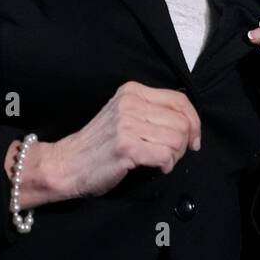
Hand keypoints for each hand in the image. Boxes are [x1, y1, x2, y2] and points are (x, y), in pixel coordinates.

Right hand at [8, 82, 201, 207]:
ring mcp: (128, 124)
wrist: (66, 164)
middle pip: (182, 121)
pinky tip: (157, 168)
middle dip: (185, 142)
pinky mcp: (127, 147)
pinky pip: (166, 155)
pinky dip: (167, 165)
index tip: (193, 138)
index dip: (193, 120)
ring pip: (177, 138)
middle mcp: (131, 103)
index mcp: (132, 91)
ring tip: (162, 160)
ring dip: (175, 155)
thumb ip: (151, 111)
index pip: (179, 99)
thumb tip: (188, 122)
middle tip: (174, 154)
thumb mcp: (124, 115)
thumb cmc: (98, 145)